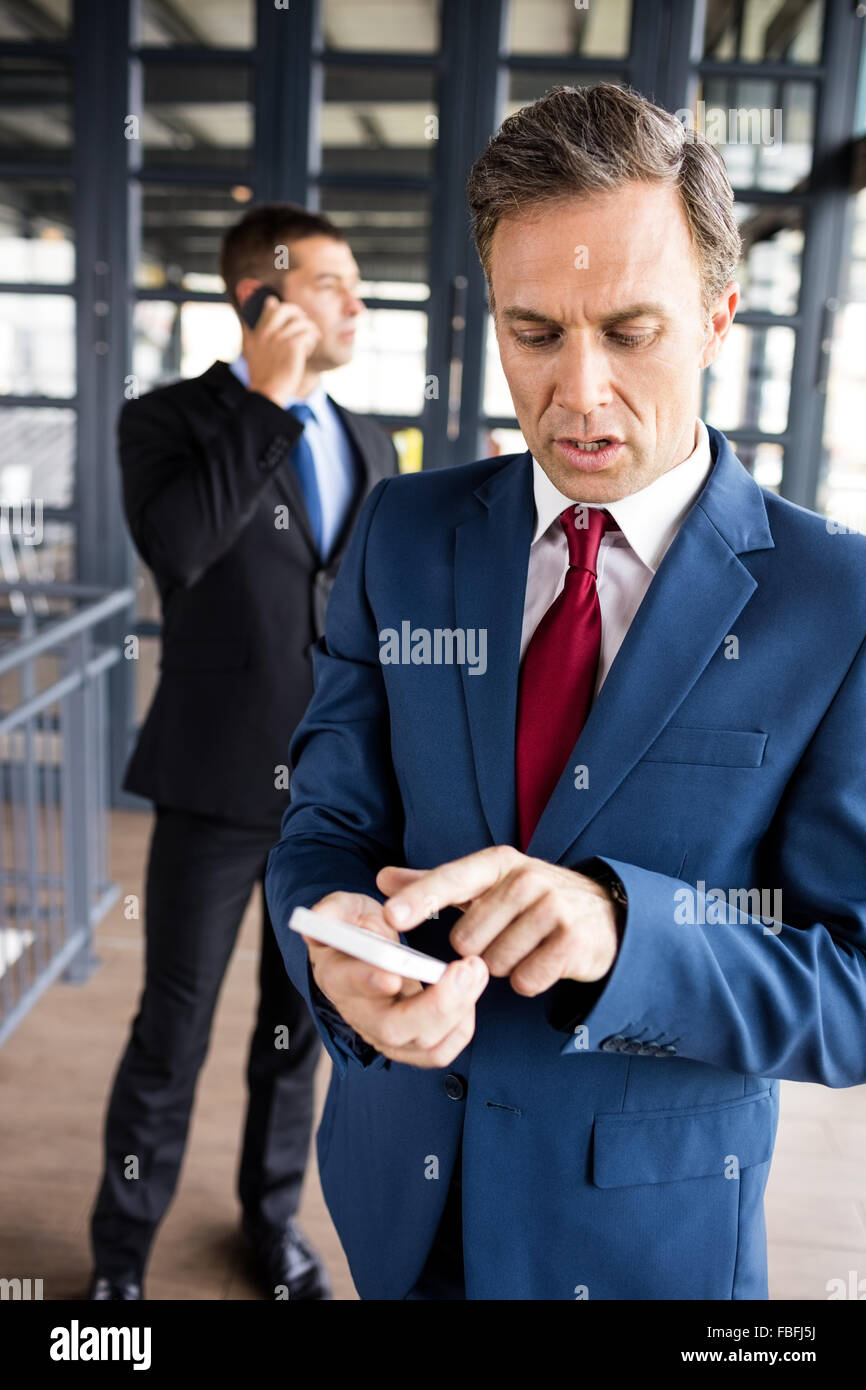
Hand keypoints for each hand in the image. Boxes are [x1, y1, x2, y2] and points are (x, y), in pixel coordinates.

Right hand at [242, 295, 320, 406]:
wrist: (267, 393)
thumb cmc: (263, 377)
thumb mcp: (252, 353)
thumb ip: (253, 333)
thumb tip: (266, 309)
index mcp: (256, 333)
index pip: (270, 307)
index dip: (282, 307)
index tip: (289, 317)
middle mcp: (266, 333)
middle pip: (286, 309)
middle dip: (299, 315)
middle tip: (305, 326)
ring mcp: (278, 338)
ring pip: (301, 322)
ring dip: (309, 332)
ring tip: (309, 343)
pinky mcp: (292, 346)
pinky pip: (307, 333)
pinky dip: (311, 340)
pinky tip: (308, 351)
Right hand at [301, 891, 487, 1068]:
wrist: (367, 952)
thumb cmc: (356, 927)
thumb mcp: (343, 908)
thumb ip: (333, 910)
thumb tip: (320, 918)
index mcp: (337, 976)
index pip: (348, 985)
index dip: (368, 980)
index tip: (394, 973)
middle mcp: (360, 1015)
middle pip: (394, 1029)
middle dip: (436, 1004)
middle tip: (468, 967)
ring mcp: (387, 1036)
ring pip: (425, 1045)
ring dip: (458, 1010)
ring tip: (477, 970)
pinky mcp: (411, 1045)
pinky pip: (440, 1052)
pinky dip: (462, 1025)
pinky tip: (470, 990)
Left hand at [377, 847, 620, 996]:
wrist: (605, 917)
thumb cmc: (533, 901)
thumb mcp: (488, 884)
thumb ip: (435, 884)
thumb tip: (383, 879)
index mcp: (499, 863)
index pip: (451, 879)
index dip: (420, 899)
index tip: (390, 915)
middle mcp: (526, 879)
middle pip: (466, 939)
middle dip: (478, 950)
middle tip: (506, 936)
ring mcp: (553, 908)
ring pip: (494, 964)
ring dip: (504, 966)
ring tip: (528, 947)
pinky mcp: (573, 942)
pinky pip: (525, 980)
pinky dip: (528, 980)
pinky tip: (544, 963)